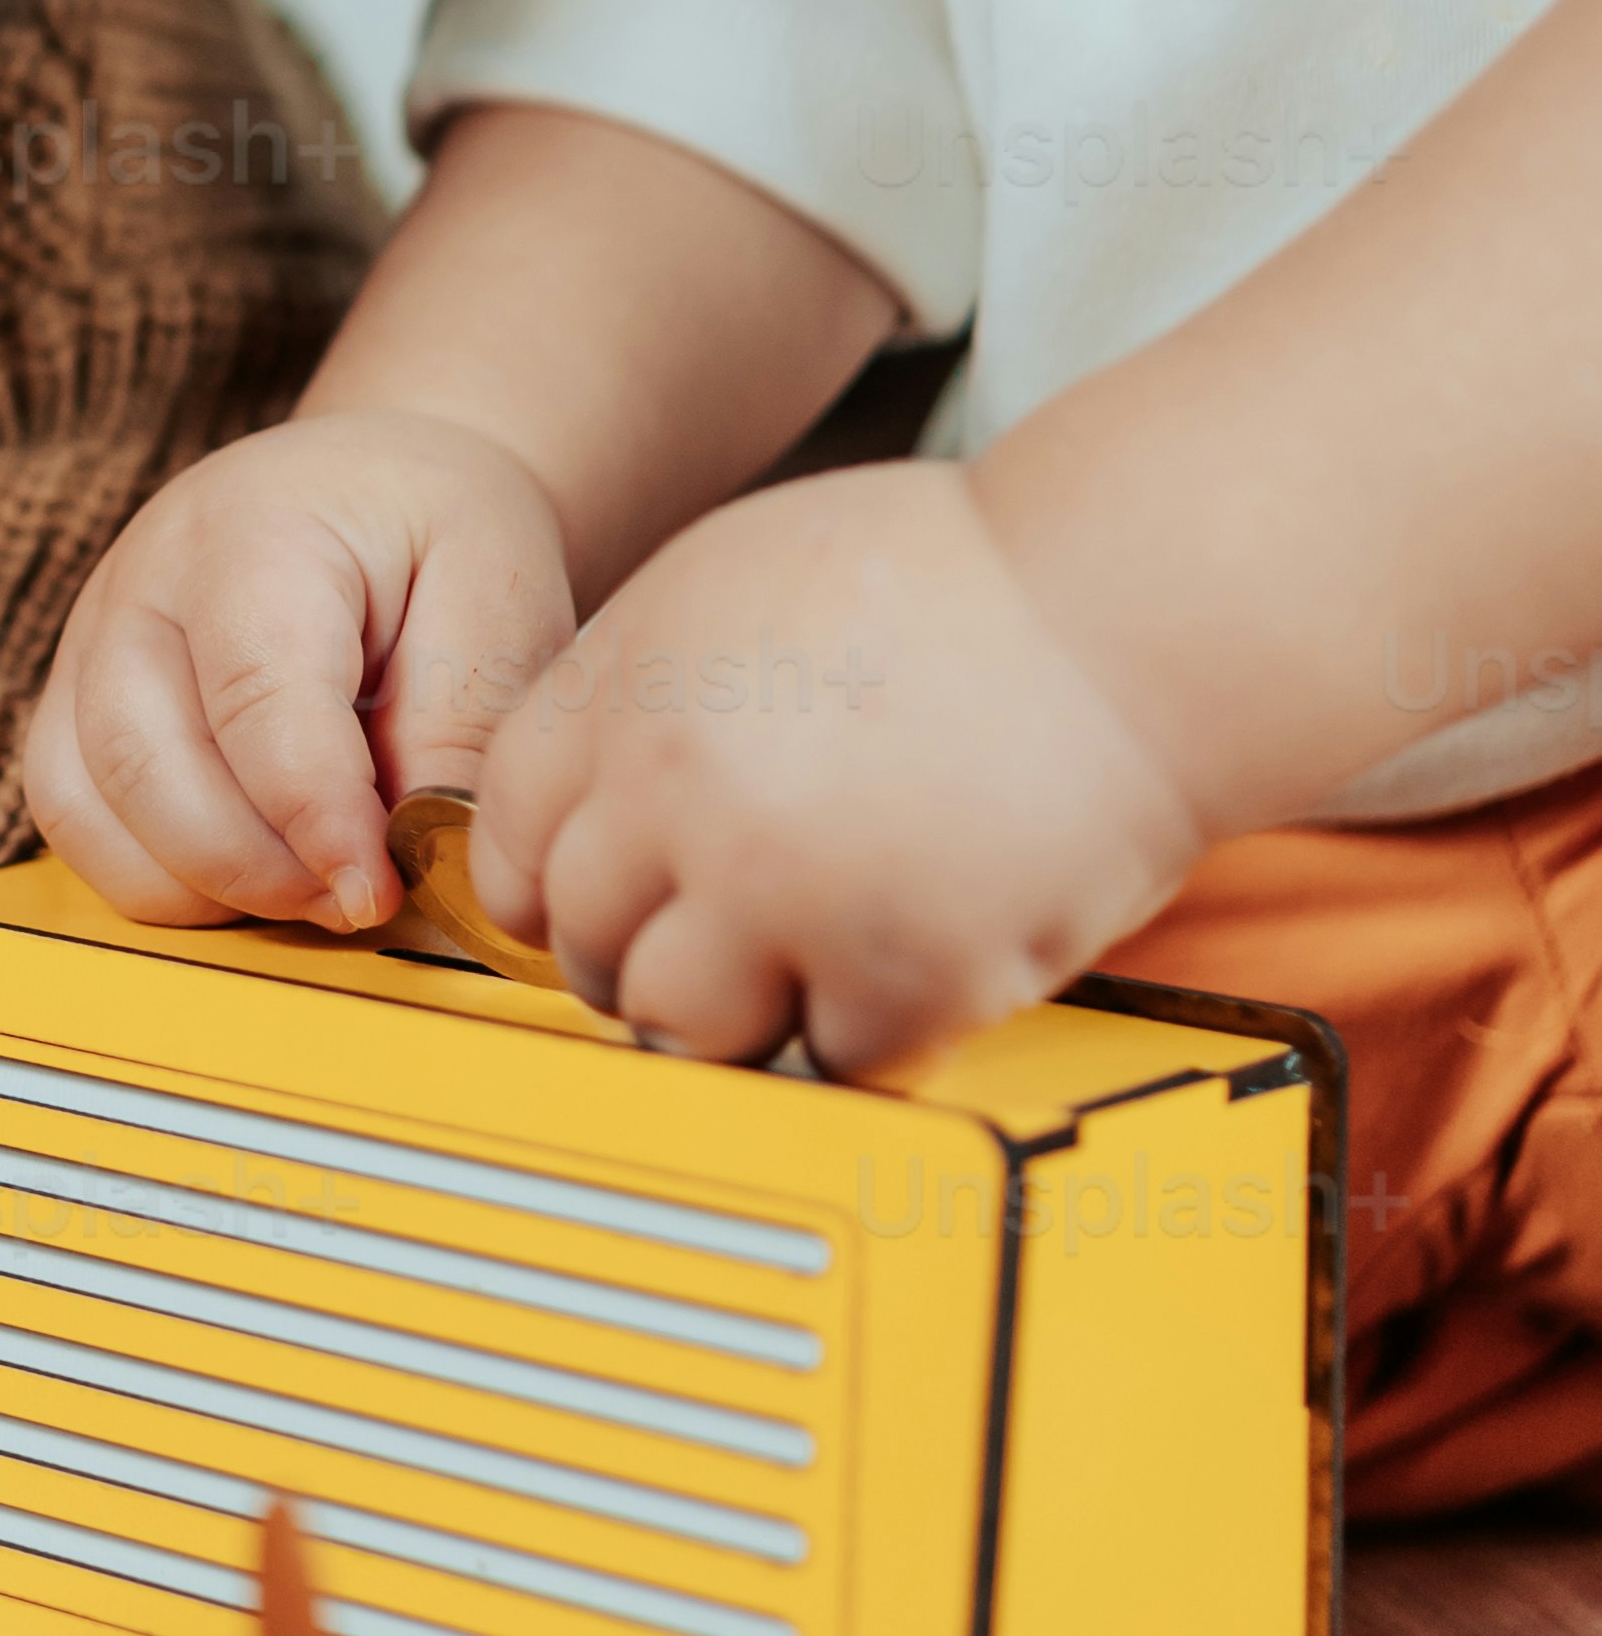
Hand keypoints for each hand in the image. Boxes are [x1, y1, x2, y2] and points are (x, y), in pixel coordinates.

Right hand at [26, 408, 580, 931]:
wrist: (365, 484)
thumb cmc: (435, 534)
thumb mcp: (502, 593)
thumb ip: (462, 722)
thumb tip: (422, 857)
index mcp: (253, 532)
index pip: (256, 697)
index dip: (311, 815)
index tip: (375, 891)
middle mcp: (141, 581)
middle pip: (145, 762)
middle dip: (256, 868)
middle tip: (357, 898)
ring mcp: (88, 639)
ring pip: (85, 805)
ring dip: (198, 882)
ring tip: (308, 884)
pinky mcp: (72, 697)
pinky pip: (70, 818)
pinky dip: (150, 876)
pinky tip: (246, 872)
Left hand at [466, 460, 1203, 1070]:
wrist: (1127, 608)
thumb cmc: (961, 581)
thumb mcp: (736, 579)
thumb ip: (644, 690)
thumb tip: (593, 801)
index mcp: (627, 691)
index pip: (508, 837)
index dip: (558, 881)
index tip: (611, 900)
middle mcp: (677, 795)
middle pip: (586, 944)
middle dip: (648, 954)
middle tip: (732, 939)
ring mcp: (778, 894)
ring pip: (681, 1025)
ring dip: (743, 1011)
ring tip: (821, 959)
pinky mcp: (895, 974)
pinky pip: (828, 1057)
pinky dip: (875, 1028)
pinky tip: (924, 953)